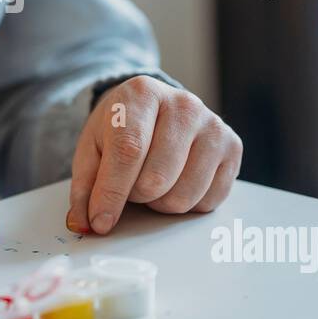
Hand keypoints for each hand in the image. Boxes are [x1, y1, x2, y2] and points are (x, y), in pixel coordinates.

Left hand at [68, 76, 241, 233]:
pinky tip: (178, 180)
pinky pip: (208, 201)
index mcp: (142, 94)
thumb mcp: (92, 149)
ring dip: (161, 202)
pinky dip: (188, 204)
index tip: (101, 221)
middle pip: (157, 179)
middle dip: (136, 196)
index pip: (128, 151)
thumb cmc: (121, 129)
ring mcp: (213, 125)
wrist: (153, 109)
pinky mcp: (232, 147)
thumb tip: (85, 224)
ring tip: (154, 180)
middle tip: (131, 182)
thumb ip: (85, 187)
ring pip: (183, 196)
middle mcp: (183, 104)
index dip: (112, 193)